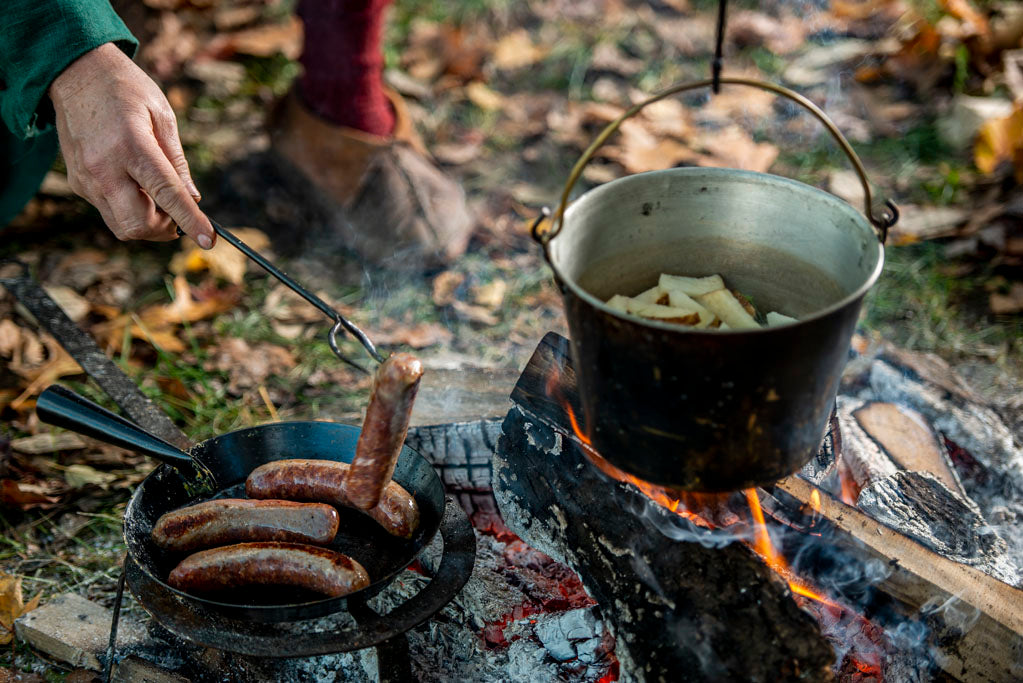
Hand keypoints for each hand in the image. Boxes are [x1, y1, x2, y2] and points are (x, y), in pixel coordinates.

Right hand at [49, 43, 213, 247]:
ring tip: (157, 198)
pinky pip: (109, 213)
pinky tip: (135, 186)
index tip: (208, 240)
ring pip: (122, 227)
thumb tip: (193, 198)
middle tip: (178, 214)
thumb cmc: (126, 90)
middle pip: (139, 224)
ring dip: (148, 224)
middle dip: (166, 229)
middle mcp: (104, 167)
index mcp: (132, 145)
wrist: (75, 73)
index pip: (166, 194)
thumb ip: (177, 161)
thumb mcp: (163, 115)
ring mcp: (86, 179)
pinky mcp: (78, 184)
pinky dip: (130, 211)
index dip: (190, 221)